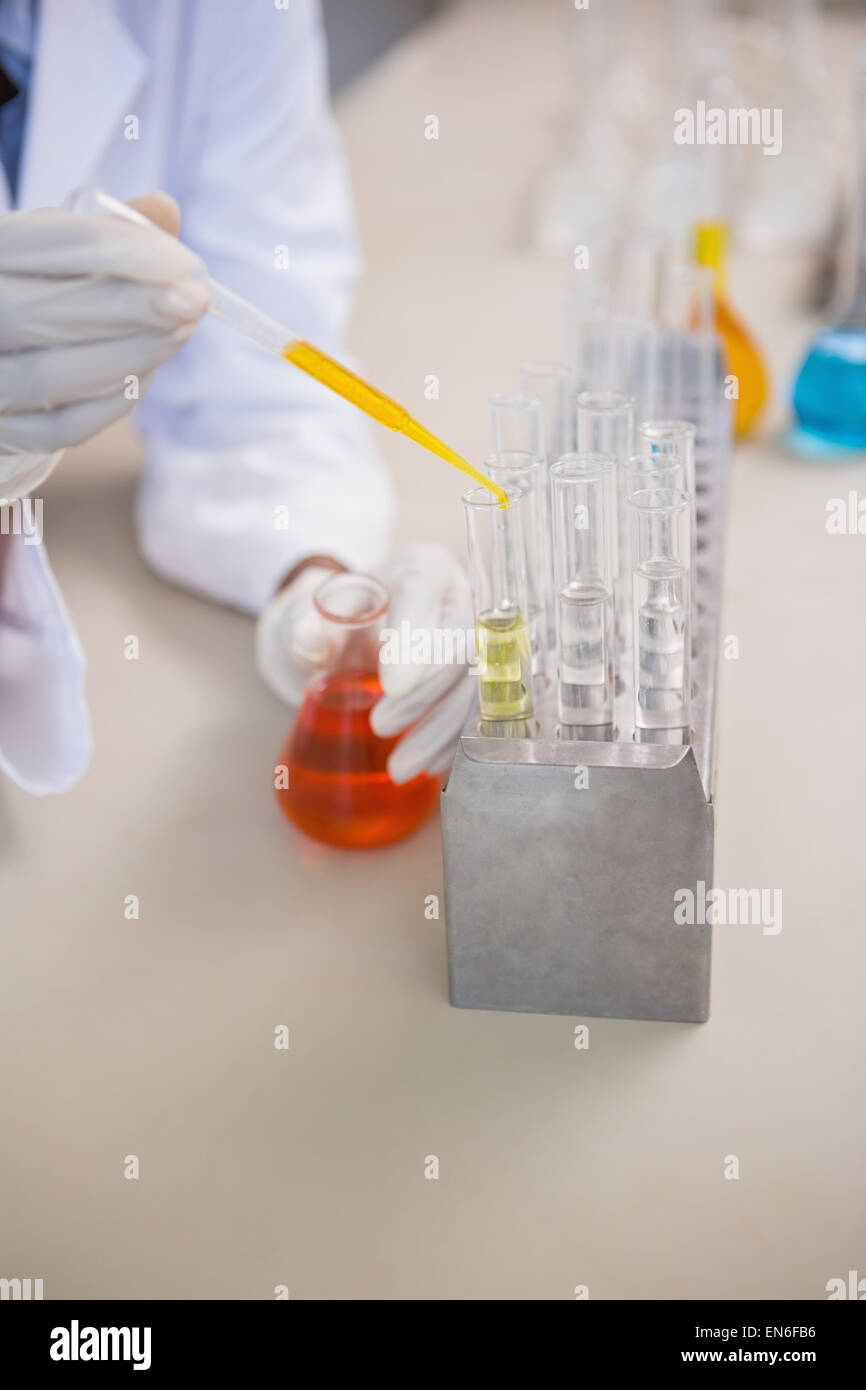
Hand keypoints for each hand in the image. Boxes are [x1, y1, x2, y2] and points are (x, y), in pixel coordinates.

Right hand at [0, 193, 208, 498]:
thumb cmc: (31, 289)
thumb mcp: (54, 248)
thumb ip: (106, 229)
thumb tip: (165, 209)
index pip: (59, 244)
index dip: (132, 252)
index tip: (185, 263)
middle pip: (52, 314)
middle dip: (137, 308)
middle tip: (196, 301)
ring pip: (52, 377)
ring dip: (131, 355)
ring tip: (181, 333)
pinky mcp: (2, 433)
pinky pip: (60, 429)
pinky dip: (110, 404)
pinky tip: (145, 376)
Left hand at [255, 545, 475, 783]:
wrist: (376, 624)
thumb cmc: (355, 612)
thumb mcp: (327, 611)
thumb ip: (312, 626)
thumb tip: (307, 646)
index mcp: (424, 570)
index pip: (424, 595)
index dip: (413, 640)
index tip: (389, 686)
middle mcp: (462, 600)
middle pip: (460, 646)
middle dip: (424, 695)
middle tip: (379, 727)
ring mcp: (480, 641)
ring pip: (474, 686)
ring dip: (439, 731)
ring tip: (399, 767)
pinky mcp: (482, 678)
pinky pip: (478, 713)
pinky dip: (453, 743)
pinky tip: (429, 767)